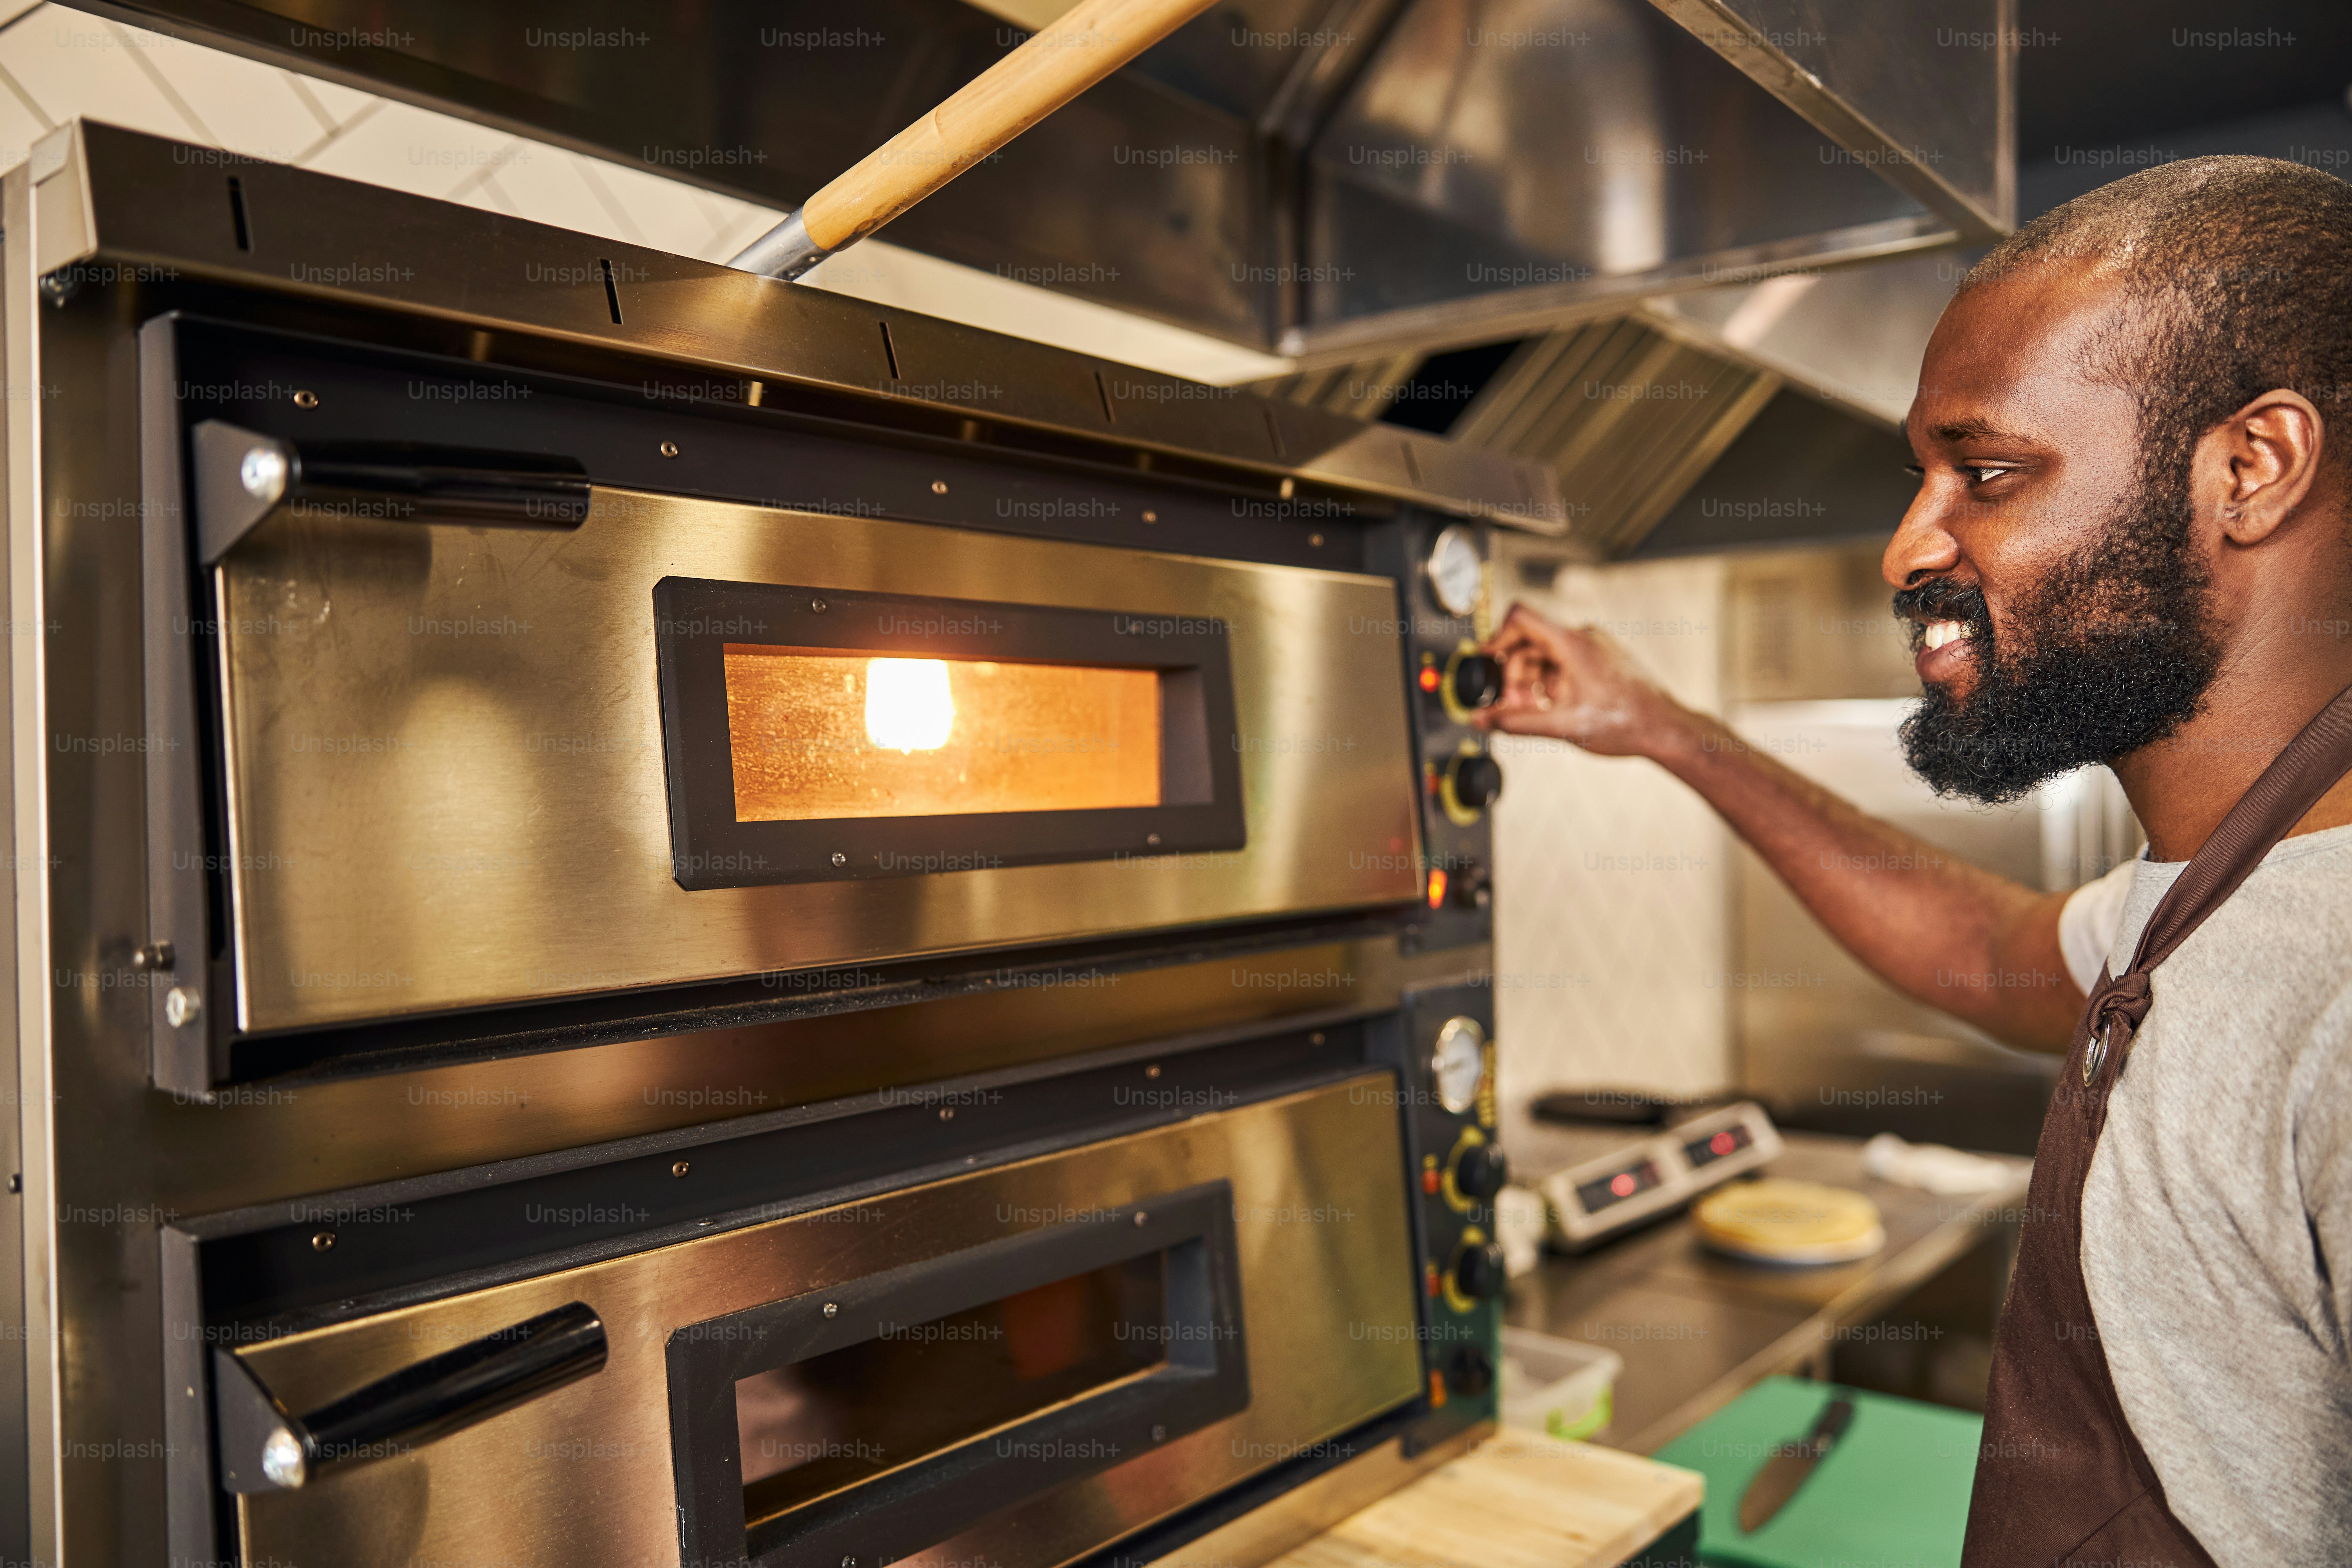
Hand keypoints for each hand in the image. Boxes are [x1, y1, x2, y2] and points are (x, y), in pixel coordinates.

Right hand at [1472, 602, 1689, 756]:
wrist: (1665, 729)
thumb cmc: (1625, 723)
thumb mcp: (1562, 725)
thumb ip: (1516, 722)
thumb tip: (1481, 720)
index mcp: (1572, 643)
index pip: (1520, 618)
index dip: (1496, 639)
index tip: (1487, 664)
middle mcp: (1583, 637)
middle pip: (1529, 642)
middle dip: (1513, 674)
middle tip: (1511, 706)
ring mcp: (1593, 646)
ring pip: (1546, 655)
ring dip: (1531, 681)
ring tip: (1535, 712)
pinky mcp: (1600, 658)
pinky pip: (1563, 663)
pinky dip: (1551, 682)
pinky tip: (1556, 707)